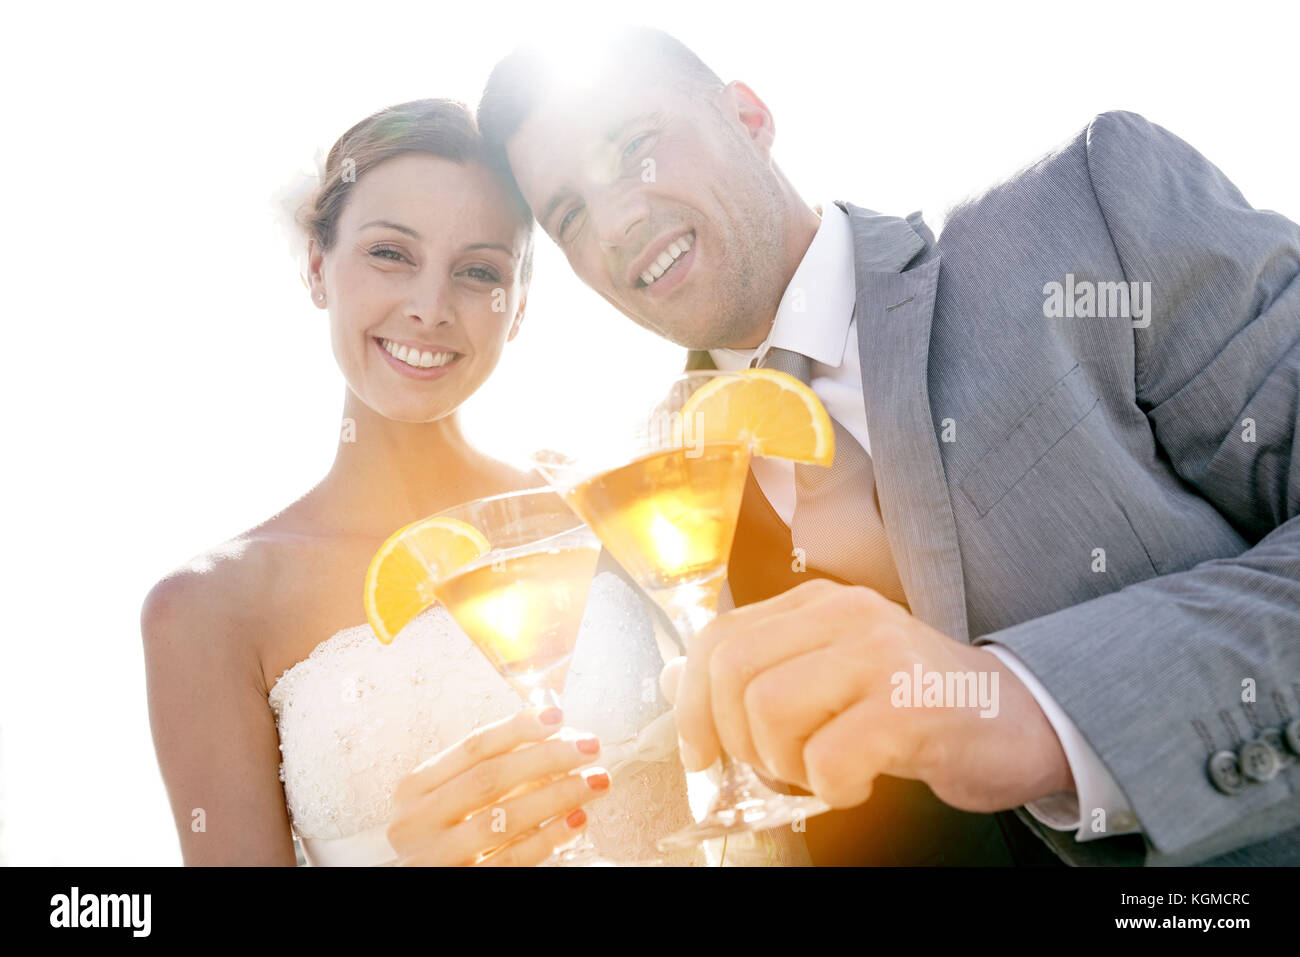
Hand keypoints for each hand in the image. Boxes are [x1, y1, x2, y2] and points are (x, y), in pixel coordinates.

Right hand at [385, 707, 610, 864]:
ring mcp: (436, 857)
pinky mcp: (462, 882)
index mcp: (415, 788)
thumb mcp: (444, 799)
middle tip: (589, 746)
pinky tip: (577, 819)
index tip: (557, 715)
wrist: (411, 887)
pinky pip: (511, 859)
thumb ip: (487, 769)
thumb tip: (552, 734)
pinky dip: (547, 837)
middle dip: (546, 758)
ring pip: (504, 819)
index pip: (473, 747)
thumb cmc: (436, 836)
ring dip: (557, 796)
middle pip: (490, 778)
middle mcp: (419, 820)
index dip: (517, 728)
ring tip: (595, 781)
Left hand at [667, 578, 1074, 811]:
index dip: (693, 704)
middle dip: (736, 740)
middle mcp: (846, 617)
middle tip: (774, 768)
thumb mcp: (835, 675)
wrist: (1021, 719)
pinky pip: (828, 760)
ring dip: (785, 766)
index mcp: (819, 606)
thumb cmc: (919, 705)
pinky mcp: (908, 706)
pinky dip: (833, 789)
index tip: (702, 753)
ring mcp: (879, 656)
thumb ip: (768, 674)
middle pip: (733, 672)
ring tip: (825, 770)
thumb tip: (681, 689)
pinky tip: (862, 781)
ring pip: (770, 712)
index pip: (719, 639)